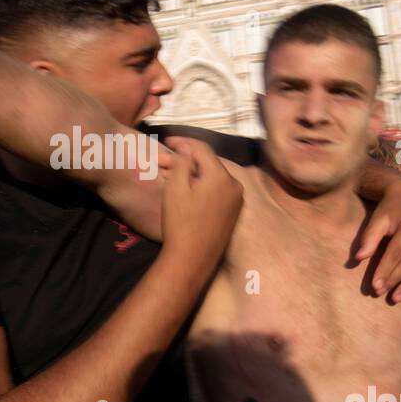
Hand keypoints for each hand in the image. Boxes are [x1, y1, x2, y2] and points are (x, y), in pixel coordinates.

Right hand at [159, 137, 242, 268]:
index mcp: (222, 176)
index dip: (183, 142)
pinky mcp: (233, 213)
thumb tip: (186, 150)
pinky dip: (202, 186)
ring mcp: (236, 200)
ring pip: (212, 177)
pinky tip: (187, 189)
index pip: (202, 148)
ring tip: (171, 174)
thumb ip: (182, 162)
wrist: (192, 259)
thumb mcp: (176, 188)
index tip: (166, 141)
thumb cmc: (181, 223)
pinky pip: (217, 190)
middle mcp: (235, 185)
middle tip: (163, 161)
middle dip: (186, 159)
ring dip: (193, 173)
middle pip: (208, 163)